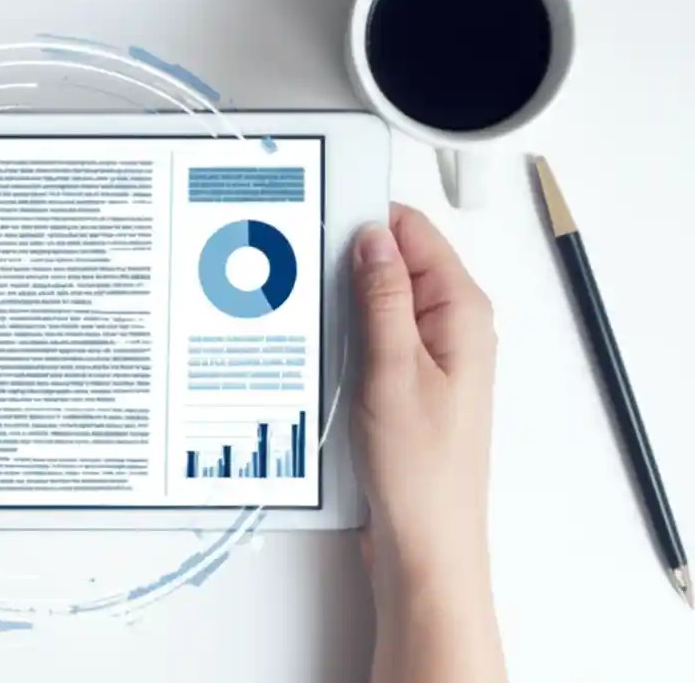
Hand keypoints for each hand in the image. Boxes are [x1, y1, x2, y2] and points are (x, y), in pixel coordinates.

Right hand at [351, 204, 503, 682]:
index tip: (320, 222)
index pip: (415, 233)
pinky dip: (347, 334)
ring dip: (344, 303)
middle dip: (349, 263)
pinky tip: (320, 350)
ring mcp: (431, 353)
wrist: (424, 540)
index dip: (367, 221)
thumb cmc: (420, 469)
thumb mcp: (393, 369)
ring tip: (307, 317)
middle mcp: (452, 326)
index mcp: (461, 311)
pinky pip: (375, 334)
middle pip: (395, 263)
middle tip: (302, 276)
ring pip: (380, 300)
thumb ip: (383, 297)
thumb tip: (372, 236)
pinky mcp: (409, 379)